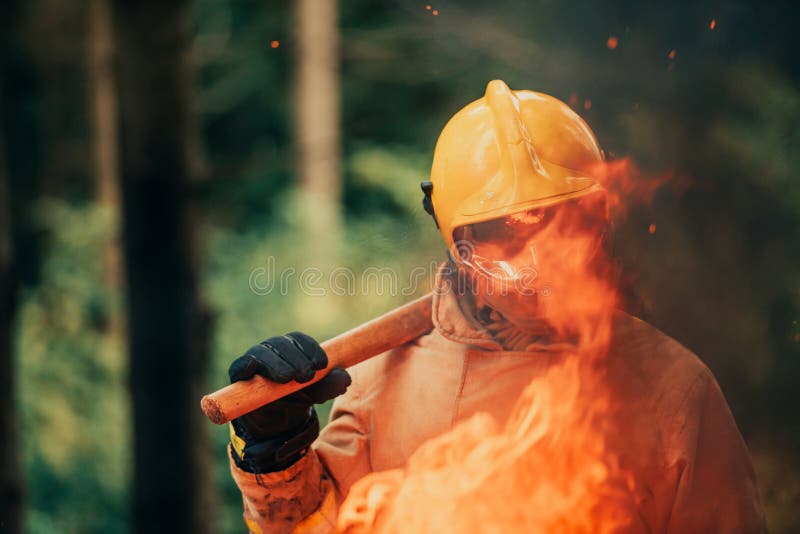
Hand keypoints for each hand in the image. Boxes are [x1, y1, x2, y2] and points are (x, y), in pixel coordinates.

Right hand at [228, 331, 350, 472]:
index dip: (311, 349)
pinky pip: (239, 366)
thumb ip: (331, 385)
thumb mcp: (316, 393)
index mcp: (291, 348)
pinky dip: (244, 365)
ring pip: (262, 353)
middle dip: (296, 358)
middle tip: (307, 376)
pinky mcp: (239, 376)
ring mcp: (254, 361)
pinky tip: (250, 369)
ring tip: (287, 378)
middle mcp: (272, 350)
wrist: (274, 421)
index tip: (322, 364)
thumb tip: (346, 378)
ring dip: (275, 363)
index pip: (299, 339)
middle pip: (281, 344)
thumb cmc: (296, 397)